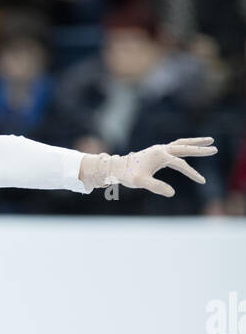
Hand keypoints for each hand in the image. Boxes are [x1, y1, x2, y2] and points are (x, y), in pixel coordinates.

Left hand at [81, 138, 216, 195]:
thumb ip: (157, 187)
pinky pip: (176, 146)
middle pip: (185, 148)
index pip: (181, 164)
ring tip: (209, 141)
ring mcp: (160, 149)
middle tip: (215, 149)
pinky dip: (186, 145)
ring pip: (182, 143)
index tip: (202, 181)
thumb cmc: (128, 175)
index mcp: (160, 155)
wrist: (118, 167)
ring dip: (195, 143)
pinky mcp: (158, 151)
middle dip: (200, 149)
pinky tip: (190, 147)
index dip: (192, 173)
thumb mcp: (142, 182)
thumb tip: (172, 193)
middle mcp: (162, 149)